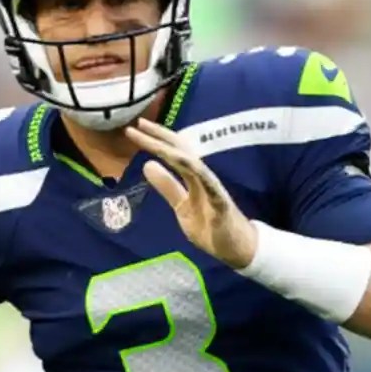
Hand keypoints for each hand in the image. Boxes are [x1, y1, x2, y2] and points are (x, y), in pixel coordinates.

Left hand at [124, 118, 257, 268]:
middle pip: (182, 152)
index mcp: (192, 177)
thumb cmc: (210, 225)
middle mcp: (203, 178)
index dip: (156, 139)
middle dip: (161, 138)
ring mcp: (213, 190)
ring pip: (195, 166)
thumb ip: (167, 186)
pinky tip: (193, 166)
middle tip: (140, 124)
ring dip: (177, 154)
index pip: (173, 153)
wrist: (236, 247)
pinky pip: (213, 189)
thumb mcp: (182, 206)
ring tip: (159, 144)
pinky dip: (204, 177)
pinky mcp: (222, 206)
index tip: (135, 128)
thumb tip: (147, 165)